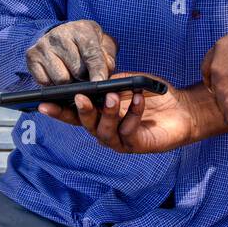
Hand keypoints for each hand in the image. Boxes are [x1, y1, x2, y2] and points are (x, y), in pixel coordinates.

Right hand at [26, 20, 117, 85]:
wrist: (60, 34)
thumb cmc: (85, 42)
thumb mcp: (102, 43)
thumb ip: (108, 56)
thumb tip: (105, 71)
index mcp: (82, 29)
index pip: (91, 54)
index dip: (97, 71)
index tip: (99, 83)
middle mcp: (60, 35)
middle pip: (76, 70)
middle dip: (84, 78)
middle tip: (85, 76)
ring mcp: (43, 45)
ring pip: (60, 79)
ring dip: (68, 82)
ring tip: (71, 74)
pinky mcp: (31, 56)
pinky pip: (44, 82)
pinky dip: (52, 84)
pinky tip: (57, 74)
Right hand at [38, 74, 222, 153]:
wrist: (183, 108)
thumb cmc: (153, 95)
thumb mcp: (128, 82)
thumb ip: (109, 82)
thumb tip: (92, 81)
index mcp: (100, 115)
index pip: (74, 115)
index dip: (58, 111)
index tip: (43, 103)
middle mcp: (106, 130)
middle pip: (86, 125)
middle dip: (82, 111)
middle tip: (81, 98)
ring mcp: (120, 140)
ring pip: (105, 131)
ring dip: (107, 113)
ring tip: (112, 97)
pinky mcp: (137, 145)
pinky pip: (129, 131)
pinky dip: (133, 113)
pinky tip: (138, 99)